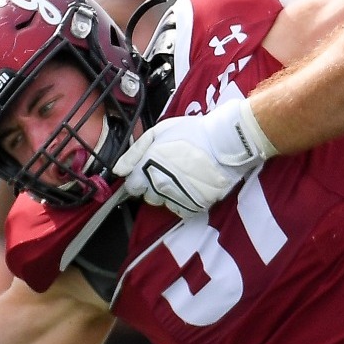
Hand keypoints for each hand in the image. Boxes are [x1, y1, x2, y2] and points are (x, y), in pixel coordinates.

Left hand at [111, 98, 277, 216]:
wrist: (225, 142)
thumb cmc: (191, 132)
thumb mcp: (158, 132)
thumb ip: (134, 152)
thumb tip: (118, 170)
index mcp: (146, 169)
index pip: (131, 186)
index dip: (138, 178)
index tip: (147, 172)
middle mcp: (158, 186)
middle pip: (147, 196)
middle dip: (153, 186)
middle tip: (168, 171)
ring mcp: (176, 198)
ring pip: (164, 204)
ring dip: (169, 194)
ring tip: (183, 177)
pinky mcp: (194, 205)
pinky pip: (181, 210)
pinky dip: (183, 202)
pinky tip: (191, 187)